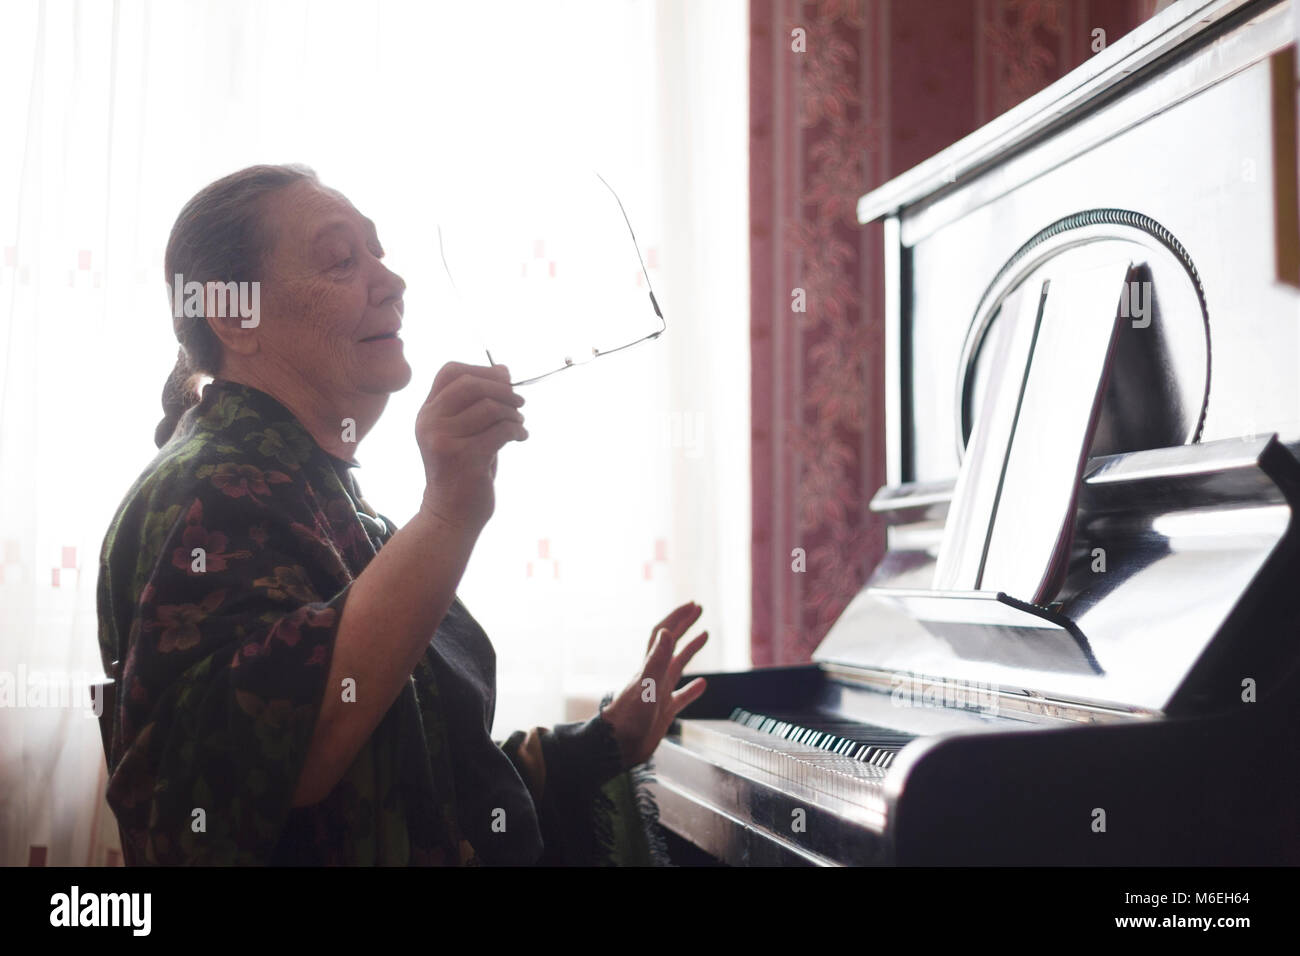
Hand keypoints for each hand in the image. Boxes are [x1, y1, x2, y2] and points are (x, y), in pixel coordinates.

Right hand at [416, 362, 525, 532]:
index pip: (450, 371)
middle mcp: (429, 423)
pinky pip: (501, 430)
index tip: (505, 381)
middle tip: (520, 403)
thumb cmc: (463, 470)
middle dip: (503, 390)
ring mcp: (444, 441)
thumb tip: (504, 369)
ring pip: (490, 408)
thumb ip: (478, 402)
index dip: (482, 370)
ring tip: (519, 425)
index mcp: (427, 413)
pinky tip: (521, 438)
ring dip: (514, 413)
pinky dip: (517, 431)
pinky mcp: (464, 459)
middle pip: (471, 385)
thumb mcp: (466, 431)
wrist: (451, 515)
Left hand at [600, 601, 708, 767]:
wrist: (618, 746)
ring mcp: (659, 693)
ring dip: (691, 649)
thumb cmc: (629, 717)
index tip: (692, 605)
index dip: (677, 618)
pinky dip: (692, 689)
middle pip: (672, 644)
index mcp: (650, 666)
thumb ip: (657, 659)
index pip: (664, 634)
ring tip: (704, 636)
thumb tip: (666, 631)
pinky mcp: (663, 711)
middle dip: (685, 624)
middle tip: (699, 609)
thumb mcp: (647, 685)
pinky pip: (681, 696)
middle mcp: (655, 675)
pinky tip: (702, 685)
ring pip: (678, 666)